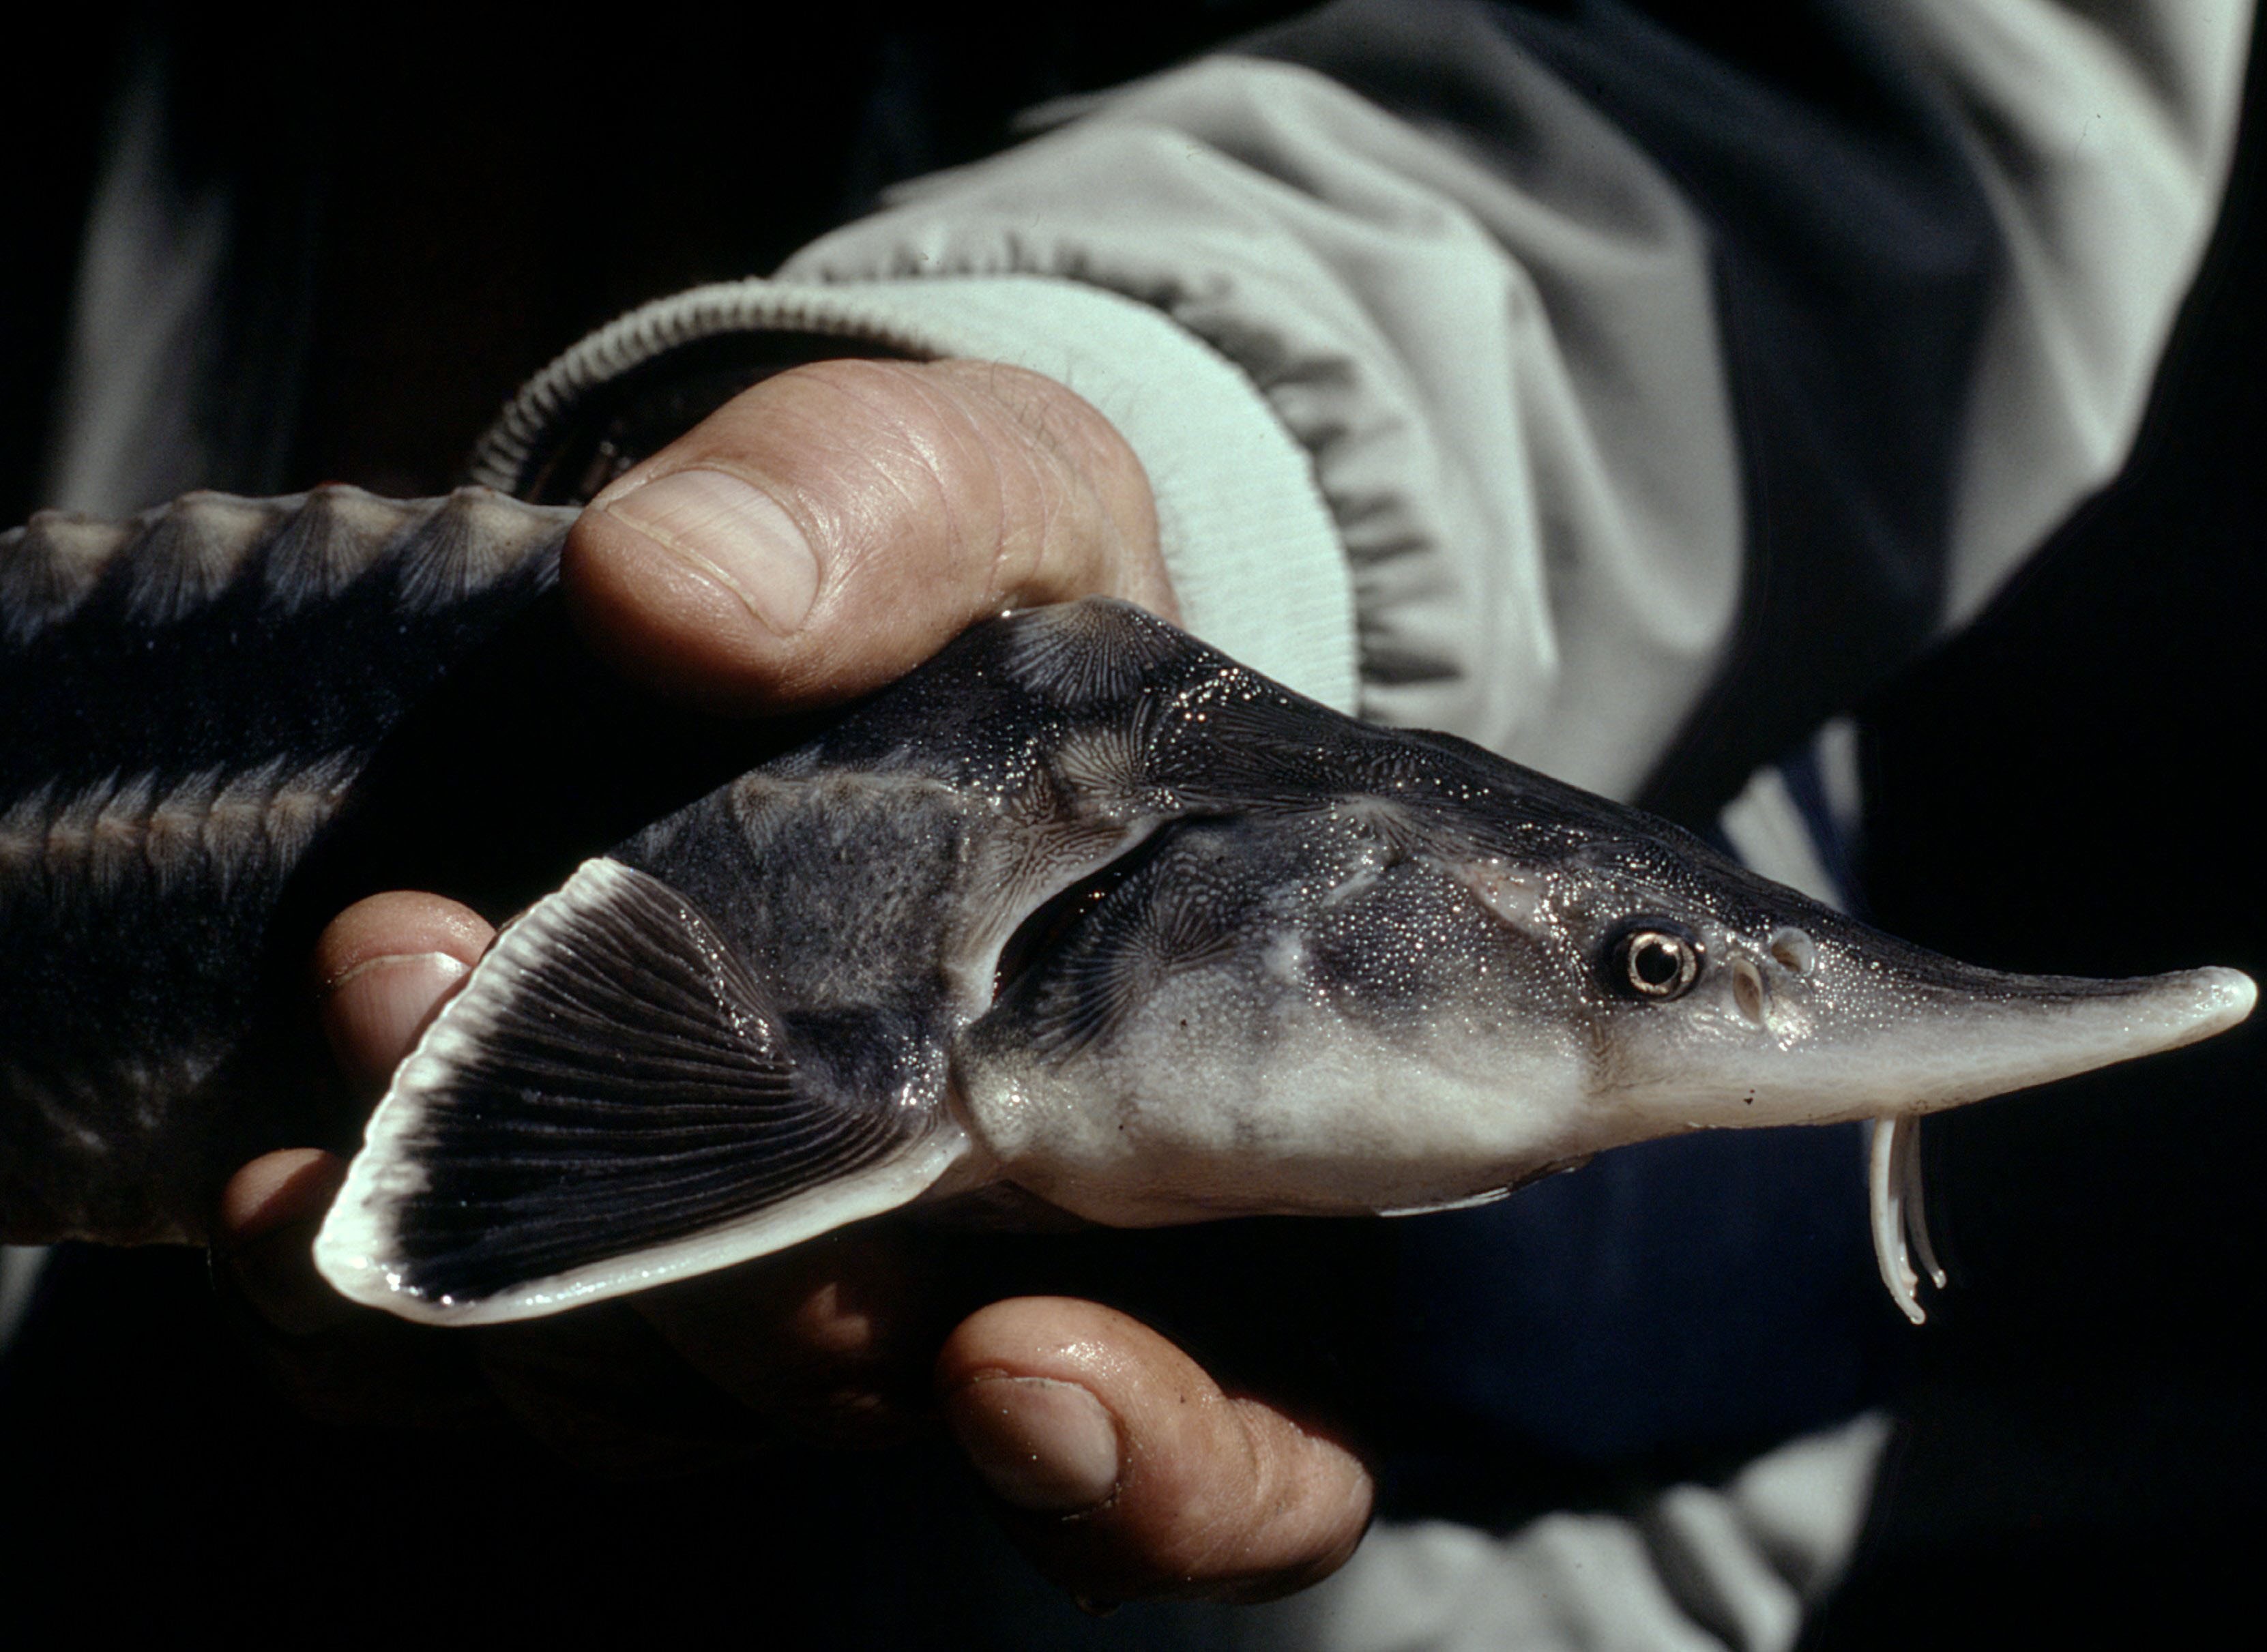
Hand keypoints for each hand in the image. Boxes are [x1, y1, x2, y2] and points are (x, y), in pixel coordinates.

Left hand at [215, 360, 1371, 1603]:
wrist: (820, 603)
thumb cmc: (984, 575)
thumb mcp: (980, 488)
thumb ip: (884, 520)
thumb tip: (667, 593)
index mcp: (1189, 1147)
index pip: (1257, 1445)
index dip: (1168, 1476)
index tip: (1018, 1360)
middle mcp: (986, 1258)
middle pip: (875, 1404)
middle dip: (723, 1282)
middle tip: (597, 1054)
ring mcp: (768, 1267)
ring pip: (656, 1404)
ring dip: (517, 1259)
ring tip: (390, 988)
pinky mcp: (576, 1247)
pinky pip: (470, 1368)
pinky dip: (364, 1304)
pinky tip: (284, 1162)